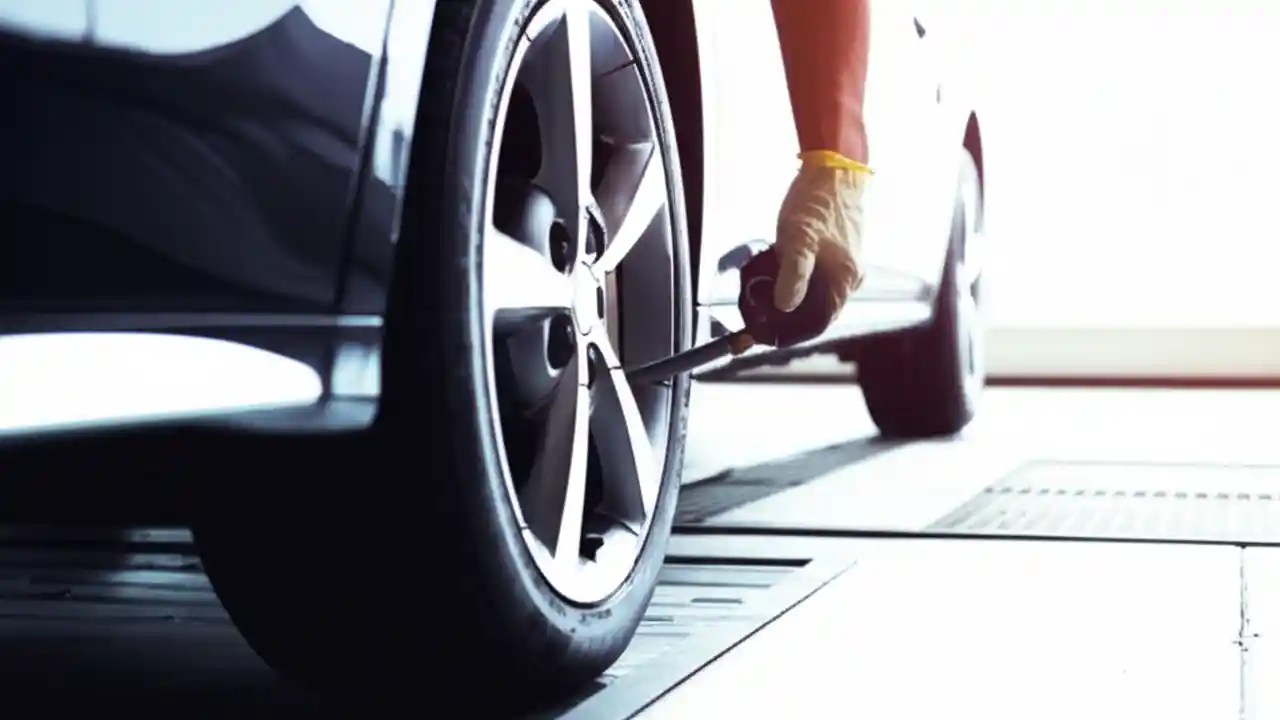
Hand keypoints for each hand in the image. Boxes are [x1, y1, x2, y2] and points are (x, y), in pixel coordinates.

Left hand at [772, 152, 870, 330]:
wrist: (834, 168)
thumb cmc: (818, 201)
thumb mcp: (798, 240)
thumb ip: (792, 276)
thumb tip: (785, 306)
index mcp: (844, 280)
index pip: (819, 323)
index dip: (792, 332)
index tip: (767, 333)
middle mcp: (850, 277)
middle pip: (817, 311)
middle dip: (789, 316)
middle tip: (759, 313)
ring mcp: (846, 264)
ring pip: (816, 294)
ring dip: (792, 296)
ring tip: (765, 293)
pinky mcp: (838, 251)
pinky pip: (817, 276)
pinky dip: (798, 280)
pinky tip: (779, 270)